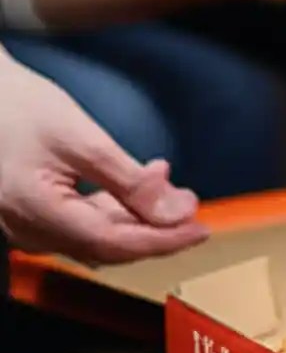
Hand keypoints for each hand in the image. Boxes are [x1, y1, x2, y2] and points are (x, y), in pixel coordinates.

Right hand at [0, 51, 208, 265]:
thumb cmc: (18, 107)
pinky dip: (115, 205)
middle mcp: (28, 229)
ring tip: (168, 185)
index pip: (116, 244)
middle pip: (108, 245)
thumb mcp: (83, 141)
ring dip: (138, 214)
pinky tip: (138, 179)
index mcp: (39, 214)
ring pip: (97, 233)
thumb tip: (175, 213)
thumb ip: (131, 183)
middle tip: (189, 204)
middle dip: (155, 228)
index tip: (201, 230)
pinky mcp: (31, 210)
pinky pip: (80, 220)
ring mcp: (26, 223)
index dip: (164, 241)